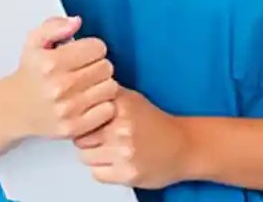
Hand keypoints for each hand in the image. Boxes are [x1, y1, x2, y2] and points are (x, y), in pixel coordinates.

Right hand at [0, 16, 117, 140]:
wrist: (14, 108)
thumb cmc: (30, 74)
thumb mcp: (34, 42)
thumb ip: (54, 26)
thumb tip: (76, 22)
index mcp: (50, 62)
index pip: (97, 47)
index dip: (92, 48)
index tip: (84, 54)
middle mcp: (59, 86)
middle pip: (107, 67)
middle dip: (98, 65)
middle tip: (85, 70)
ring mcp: (68, 109)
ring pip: (110, 88)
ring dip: (102, 85)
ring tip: (88, 86)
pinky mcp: (74, 127)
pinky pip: (108, 110)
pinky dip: (102, 106)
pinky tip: (89, 102)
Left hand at [74, 88, 193, 189]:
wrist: (183, 147)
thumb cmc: (155, 123)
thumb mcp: (131, 98)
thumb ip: (104, 93)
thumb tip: (78, 89)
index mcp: (120, 106)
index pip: (80, 114)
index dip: (81, 119)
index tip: (85, 121)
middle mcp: (121, 128)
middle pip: (79, 137)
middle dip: (85, 138)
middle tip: (98, 138)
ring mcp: (124, 152)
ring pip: (85, 156)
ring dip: (93, 155)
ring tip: (108, 150)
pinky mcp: (128, 174)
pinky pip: (96, 174)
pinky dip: (102, 170)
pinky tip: (113, 162)